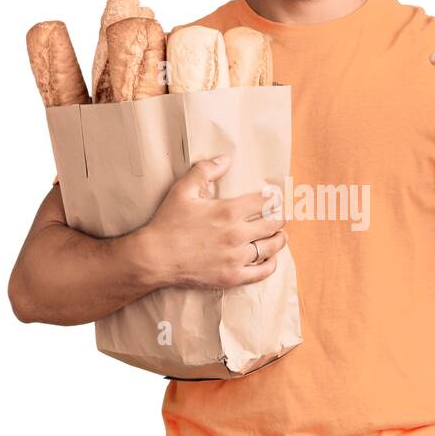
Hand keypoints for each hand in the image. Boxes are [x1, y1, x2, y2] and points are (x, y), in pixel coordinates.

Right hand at [137, 154, 287, 288]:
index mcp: (229, 211)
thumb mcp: (183, 190)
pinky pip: (263, 271)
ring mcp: (236, 257)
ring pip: (271, 247)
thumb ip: (205, 171)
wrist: (154, 258)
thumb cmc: (167, 223)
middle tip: (280, 216)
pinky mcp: (233, 276)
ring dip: (279, 239)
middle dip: (279, 218)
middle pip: (273, 224)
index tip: (275, 198)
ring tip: (280, 235)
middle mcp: (237, 234)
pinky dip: (271, 264)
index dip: (273, 198)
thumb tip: (225, 159)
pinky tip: (271, 258)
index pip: (265, 201)